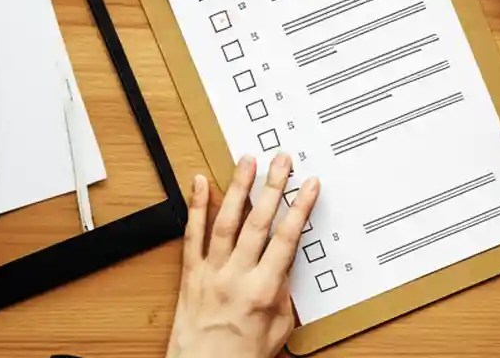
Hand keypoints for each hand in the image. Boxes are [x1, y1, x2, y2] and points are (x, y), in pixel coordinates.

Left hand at [167, 154, 319, 357]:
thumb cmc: (242, 357)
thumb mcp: (280, 327)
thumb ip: (284, 291)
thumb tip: (285, 263)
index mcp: (263, 290)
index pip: (286, 239)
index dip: (300, 208)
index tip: (309, 186)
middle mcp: (236, 276)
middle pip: (258, 222)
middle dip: (273, 187)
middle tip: (281, 161)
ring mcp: (211, 272)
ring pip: (226, 221)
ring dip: (238, 188)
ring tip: (247, 161)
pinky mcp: (190, 274)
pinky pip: (192, 235)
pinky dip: (197, 207)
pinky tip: (201, 184)